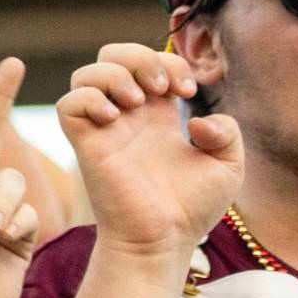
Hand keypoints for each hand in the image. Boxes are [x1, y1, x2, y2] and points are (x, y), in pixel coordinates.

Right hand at [53, 42, 240, 265]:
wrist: (162, 241)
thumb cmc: (191, 211)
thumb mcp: (228, 165)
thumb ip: (227, 132)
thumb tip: (194, 117)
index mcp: (156, 117)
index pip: (149, 64)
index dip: (170, 62)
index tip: (188, 91)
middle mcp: (126, 117)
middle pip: (111, 56)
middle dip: (137, 56)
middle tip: (161, 87)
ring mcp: (104, 129)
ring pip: (85, 73)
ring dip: (114, 73)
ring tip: (139, 99)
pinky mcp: (85, 144)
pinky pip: (68, 103)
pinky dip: (90, 98)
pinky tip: (116, 116)